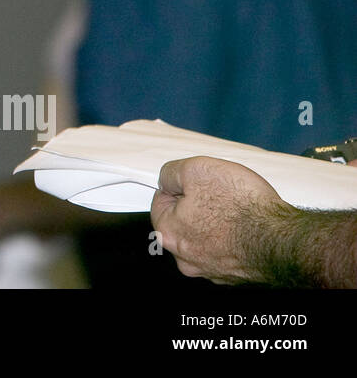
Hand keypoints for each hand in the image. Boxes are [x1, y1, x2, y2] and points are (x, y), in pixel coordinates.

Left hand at [150, 156, 289, 283]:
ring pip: (206, 236)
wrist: (284, 240)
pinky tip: (247, 226)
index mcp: (169, 234)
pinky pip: (228, 248)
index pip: (160, 202)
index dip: (178, 186)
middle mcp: (187, 259)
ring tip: (236, 209)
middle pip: (183, 222)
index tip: (194, 182)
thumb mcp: (197, 170)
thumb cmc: (243, 207)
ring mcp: (213, 270)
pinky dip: (234, 237)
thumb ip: (172, 173)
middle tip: (218, 193)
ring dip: (216, 222)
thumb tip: (168, 178)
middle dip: (197, 205)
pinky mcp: (237, 274)